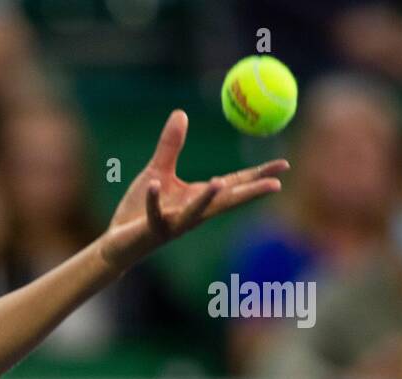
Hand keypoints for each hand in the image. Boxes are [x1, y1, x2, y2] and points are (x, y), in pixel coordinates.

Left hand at [100, 110, 288, 271]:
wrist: (116, 241)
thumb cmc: (139, 210)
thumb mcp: (156, 172)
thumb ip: (171, 146)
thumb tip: (181, 113)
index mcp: (197, 198)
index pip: (234, 184)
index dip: (257, 175)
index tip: (284, 165)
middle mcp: (191, 213)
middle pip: (226, 202)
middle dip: (250, 193)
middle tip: (276, 185)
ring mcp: (172, 223)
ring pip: (194, 212)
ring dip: (207, 199)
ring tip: (222, 182)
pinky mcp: (150, 229)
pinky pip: (153, 214)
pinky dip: (153, 200)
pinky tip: (152, 185)